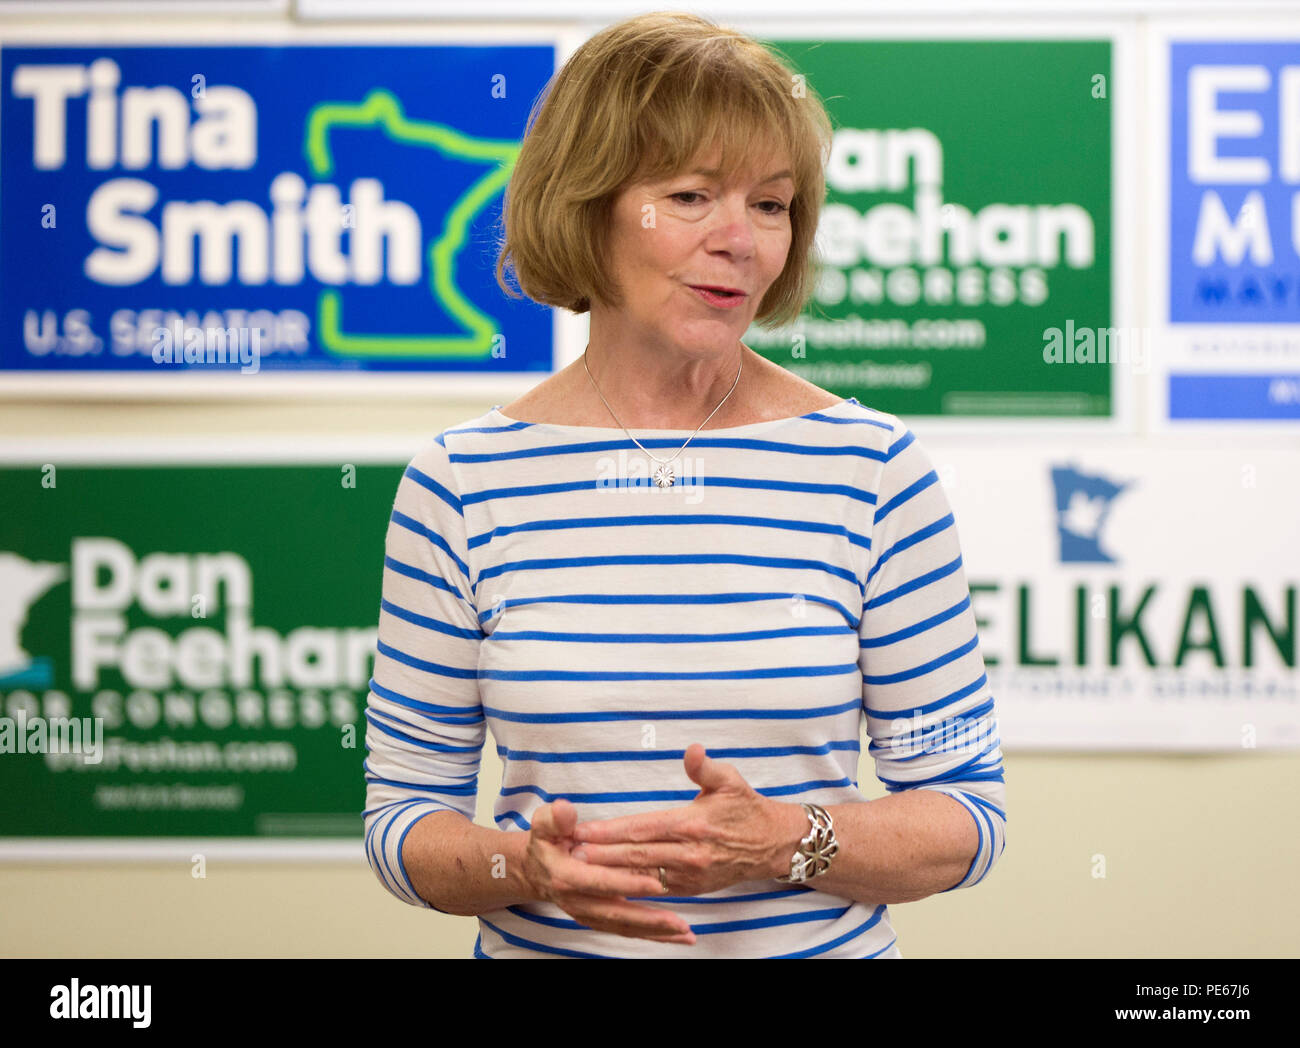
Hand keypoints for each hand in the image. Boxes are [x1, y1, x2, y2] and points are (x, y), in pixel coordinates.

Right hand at [520, 797, 696, 944]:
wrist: (535, 870)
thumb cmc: (546, 841)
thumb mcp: (544, 824)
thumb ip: (555, 818)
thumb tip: (565, 810)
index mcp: (566, 876)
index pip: (600, 881)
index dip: (627, 882)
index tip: (655, 883)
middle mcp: (578, 902)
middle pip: (617, 913)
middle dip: (649, 919)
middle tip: (680, 921)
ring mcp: (589, 915)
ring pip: (625, 927)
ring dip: (656, 932)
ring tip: (686, 933)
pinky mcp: (600, 921)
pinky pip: (628, 930)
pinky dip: (653, 935)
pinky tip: (679, 936)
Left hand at [570, 744, 798, 895]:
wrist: (773, 845)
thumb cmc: (746, 808)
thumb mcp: (730, 780)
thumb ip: (705, 767)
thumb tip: (691, 750)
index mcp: (692, 825)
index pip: (642, 828)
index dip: (611, 831)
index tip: (583, 829)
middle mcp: (688, 854)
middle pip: (635, 856)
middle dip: (600, 855)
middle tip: (567, 852)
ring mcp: (689, 875)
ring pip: (641, 876)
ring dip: (609, 874)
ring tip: (579, 868)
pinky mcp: (691, 889)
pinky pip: (655, 890)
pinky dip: (629, 888)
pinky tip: (607, 885)